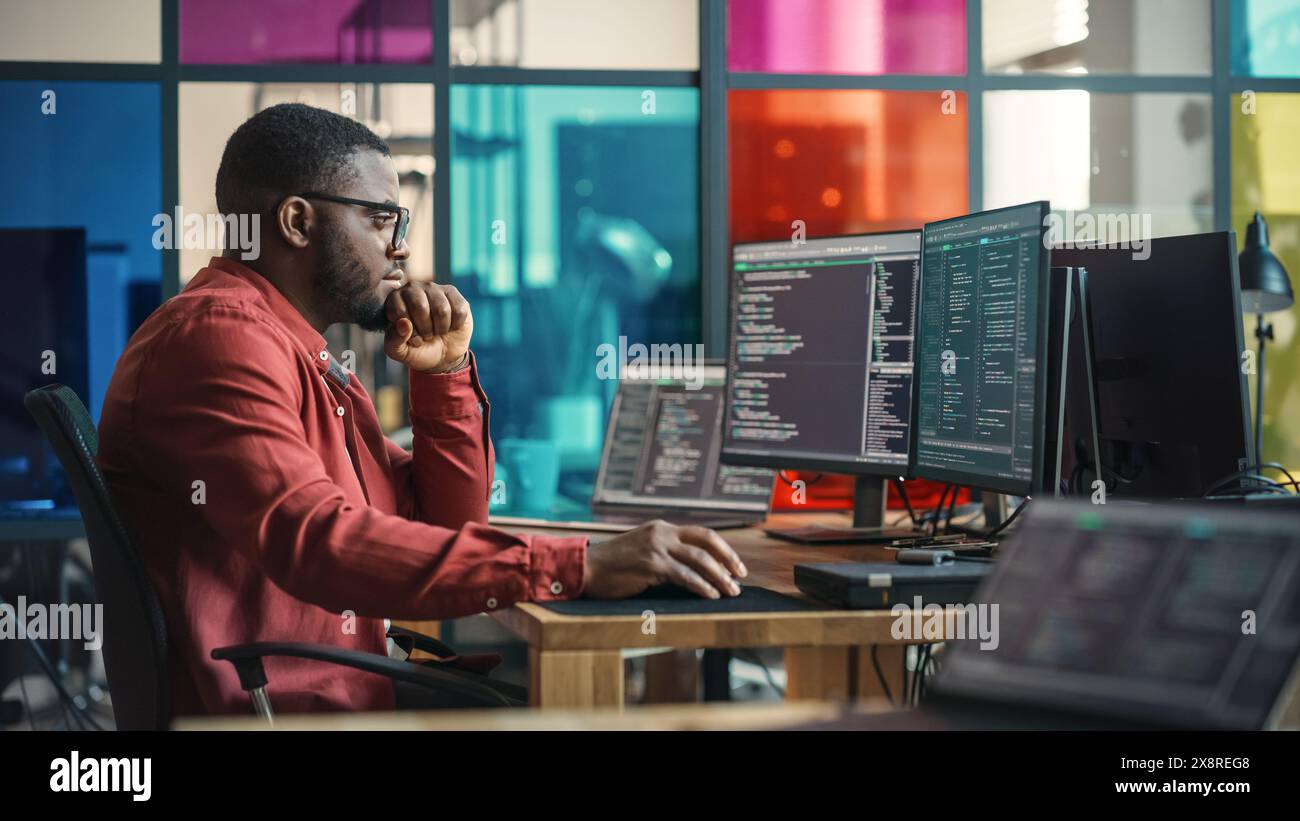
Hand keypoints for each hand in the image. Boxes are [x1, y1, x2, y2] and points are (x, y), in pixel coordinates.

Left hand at [384, 282, 472, 372]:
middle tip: (426, 335)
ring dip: (441, 328)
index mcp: (394, 299)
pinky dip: (455, 325)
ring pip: (441, 310)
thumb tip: (404, 324)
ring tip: (437, 330)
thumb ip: (394, 341)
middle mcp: (412, 288)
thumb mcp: (400, 352)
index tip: (411, 339)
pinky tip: (450, 325)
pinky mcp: (453, 293)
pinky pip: (459, 310)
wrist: (442, 355)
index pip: (398, 311)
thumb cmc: (418, 350)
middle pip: (420, 306)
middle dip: (425, 329)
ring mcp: (434, 289)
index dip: (407, 331)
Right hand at [582, 520, 747, 599]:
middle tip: (741, 577)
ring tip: (731, 591)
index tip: (736, 565)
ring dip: (719, 577)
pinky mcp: (651, 564)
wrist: (586, 568)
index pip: (702, 534)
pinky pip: (684, 575)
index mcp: (662, 528)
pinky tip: (711, 595)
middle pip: (706, 542)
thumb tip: (696, 572)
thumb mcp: (643, 551)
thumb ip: (666, 554)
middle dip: (728, 560)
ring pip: (699, 559)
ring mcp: (657, 547)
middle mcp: (662, 533)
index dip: (723, 549)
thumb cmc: (614, 566)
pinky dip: (702, 586)